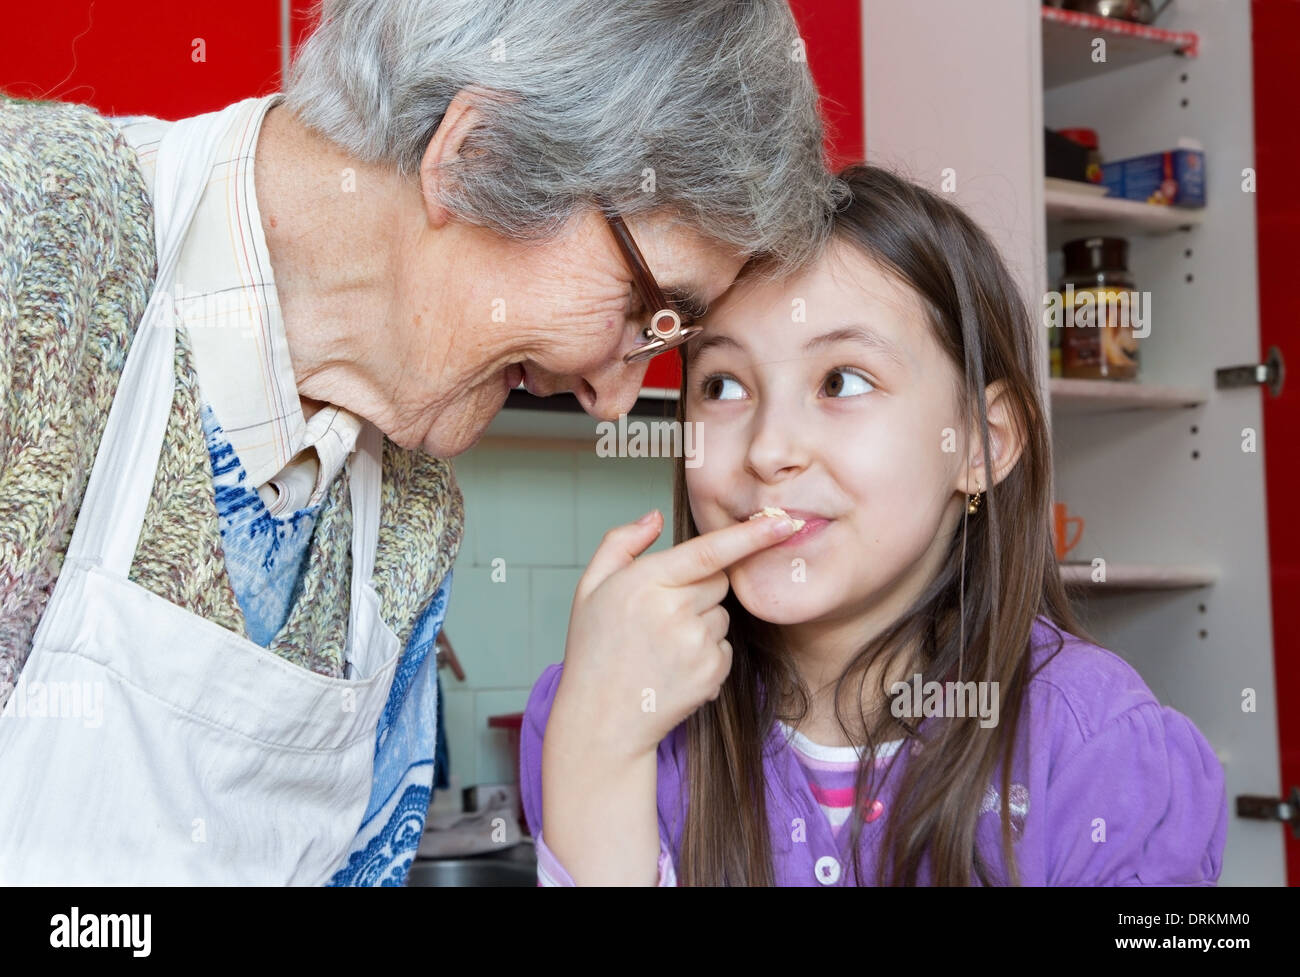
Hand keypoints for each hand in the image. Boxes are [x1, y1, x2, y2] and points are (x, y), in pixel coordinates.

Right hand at [552, 508, 798, 759]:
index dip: (750, 535)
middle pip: (718, 581)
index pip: (708, 551)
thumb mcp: (589, 588)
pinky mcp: (712, 672)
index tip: (783, 522)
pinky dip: (706, 653)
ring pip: (722, 615)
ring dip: (702, 623)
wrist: (601, 722)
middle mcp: (672, 611)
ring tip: (662, 647)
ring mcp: (695, 645)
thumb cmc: (594, 651)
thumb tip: (656, 516)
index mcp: (642, 583)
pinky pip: (725, 646)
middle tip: (661, 615)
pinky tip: (675, 667)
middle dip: (699, 589)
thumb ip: (620, 543)